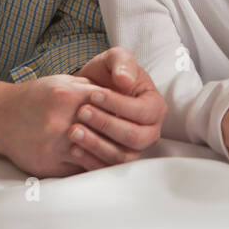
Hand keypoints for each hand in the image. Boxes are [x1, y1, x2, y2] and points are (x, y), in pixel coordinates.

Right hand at [0, 74, 132, 177]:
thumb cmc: (34, 97)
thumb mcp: (61, 83)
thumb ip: (89, 88)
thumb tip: (120, 93)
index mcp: (68, 96)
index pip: (108, 106)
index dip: (123, 112)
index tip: (134, 116)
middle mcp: (62, 120)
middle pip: (105, 132)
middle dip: (121, 135)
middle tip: (136, 137)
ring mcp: (55, 144)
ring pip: (94, 154)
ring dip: (109, 154)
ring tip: (122, 151)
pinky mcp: (48, 163)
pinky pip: (79, 168)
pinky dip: (91, 165)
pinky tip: (100, 161)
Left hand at [72, 46, 166, 164]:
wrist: (89, 92)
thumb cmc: (107, 74)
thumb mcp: (115, 59)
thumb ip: (122, 62)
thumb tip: (125, 81)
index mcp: (155, 107)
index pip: (142, 112)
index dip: (117, 105)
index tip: (93, 94)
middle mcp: (150, 131)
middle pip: (135, 137)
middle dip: (106, 125)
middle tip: (82, 112)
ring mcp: (135, 149)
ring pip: (122, 156)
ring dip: (97, 145)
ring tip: (73, 131)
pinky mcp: (116, 160)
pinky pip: (107, 168)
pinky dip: (90, 161)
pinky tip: (73, 148)